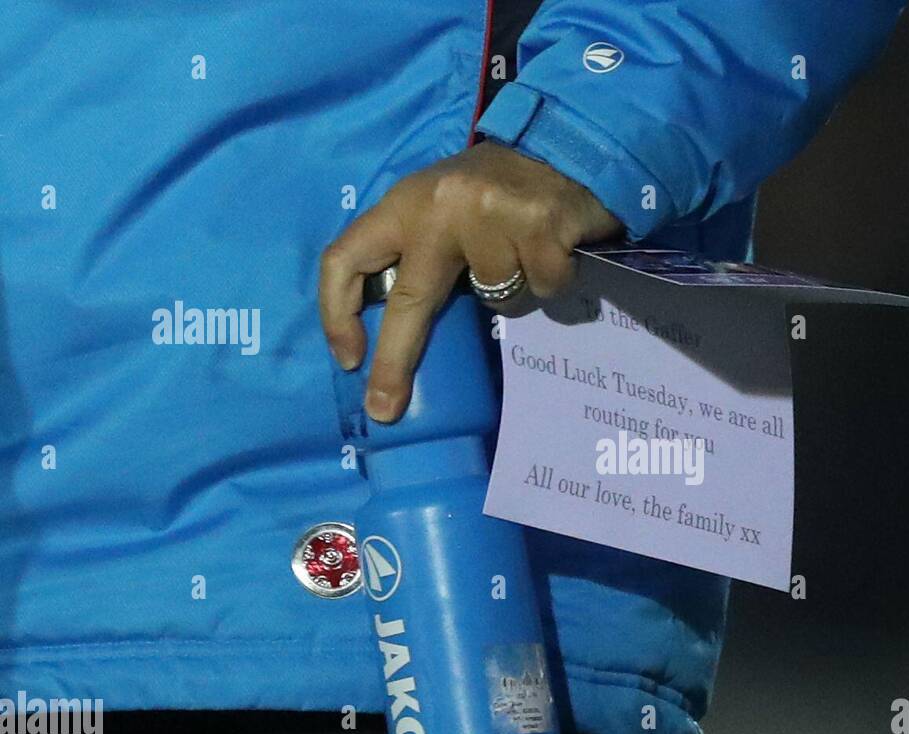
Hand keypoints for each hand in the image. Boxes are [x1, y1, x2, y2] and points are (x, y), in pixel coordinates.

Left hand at [318, 141, 621, 421]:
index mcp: (405, 203)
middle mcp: (440, 206)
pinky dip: (553, 279)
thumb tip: (394, 332)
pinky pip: (542, 285)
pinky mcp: (540, 225)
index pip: (346, 257)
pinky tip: (556, 249)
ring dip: (515, 288)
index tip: (348, 359)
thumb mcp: (440, 206)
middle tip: (384, 407)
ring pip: (495, 295)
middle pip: (410, 301)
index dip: (336, 312)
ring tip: (526, 251)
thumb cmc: (496, 189)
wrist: (565, 144)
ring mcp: (491, 215)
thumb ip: (417, 251)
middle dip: (395, 361)